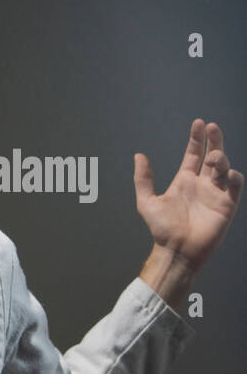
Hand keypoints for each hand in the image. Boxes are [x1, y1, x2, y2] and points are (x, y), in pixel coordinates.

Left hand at [135, 119, 243, 270]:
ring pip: (224, 168)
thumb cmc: (162, 229)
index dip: (196, 139)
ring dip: (220, 158)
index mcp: (184, 181)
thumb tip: (138, 155)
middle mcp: (202, 184)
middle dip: (214, 140)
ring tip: (212, 158)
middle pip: (212, 156)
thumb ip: (143, 179)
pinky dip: (233, 177)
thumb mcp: (147, 201)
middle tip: (212, 127)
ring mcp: (215, 194)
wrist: (176, 250)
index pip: (193, 154)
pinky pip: (235, 187)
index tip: (198, 123)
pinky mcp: (226, 205)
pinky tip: (226, 174)